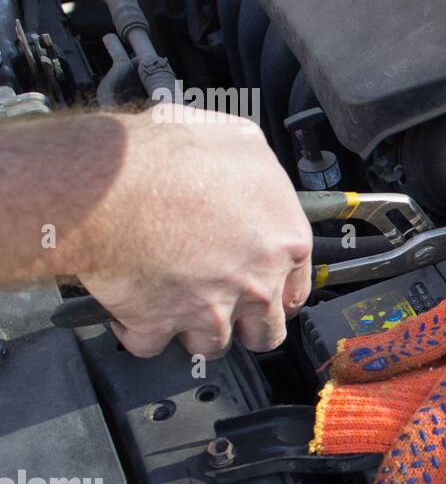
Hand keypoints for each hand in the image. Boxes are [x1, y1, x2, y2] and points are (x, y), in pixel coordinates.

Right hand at [80, 109, 312, 357]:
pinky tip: (133, 312)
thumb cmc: (169, 154)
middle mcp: (256, 282)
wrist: (110, 183)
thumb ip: (255, 168)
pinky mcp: (162, 324)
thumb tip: (251, 169)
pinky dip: (139, 332)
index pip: (297, 287)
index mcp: (284, 240)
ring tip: (178, 308)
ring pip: (213, 345)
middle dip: (246, 324)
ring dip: (195, 331)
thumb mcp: (237, 139)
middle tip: (226, 308)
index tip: (266, 292)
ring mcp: (211, 309)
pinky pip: (152, 344)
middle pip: (266, 329)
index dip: (277, 290)